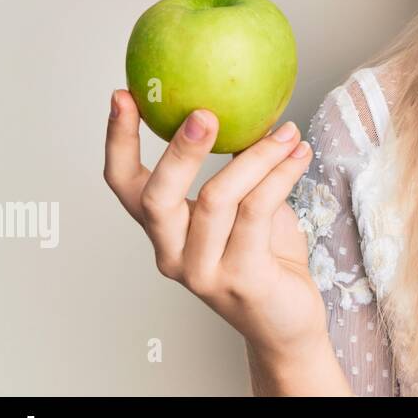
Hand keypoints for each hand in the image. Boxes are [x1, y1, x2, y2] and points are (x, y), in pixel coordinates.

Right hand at [103, 89, 329, 362]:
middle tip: (205, 113)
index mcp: (164, 230)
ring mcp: (203, 270)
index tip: (123, 96)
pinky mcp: (241, 278)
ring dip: (256, 157)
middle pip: (157, 198)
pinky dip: (281, 175)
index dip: (118, 141)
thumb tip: (245, 103)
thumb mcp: (244, 205)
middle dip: (179, 151)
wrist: (288, 321)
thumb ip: (237, 166)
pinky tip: (299, 154)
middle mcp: (173, 253)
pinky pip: (258, 212)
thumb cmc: (265, 256)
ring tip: (286, 130)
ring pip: (217, 200)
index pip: (124, 185)